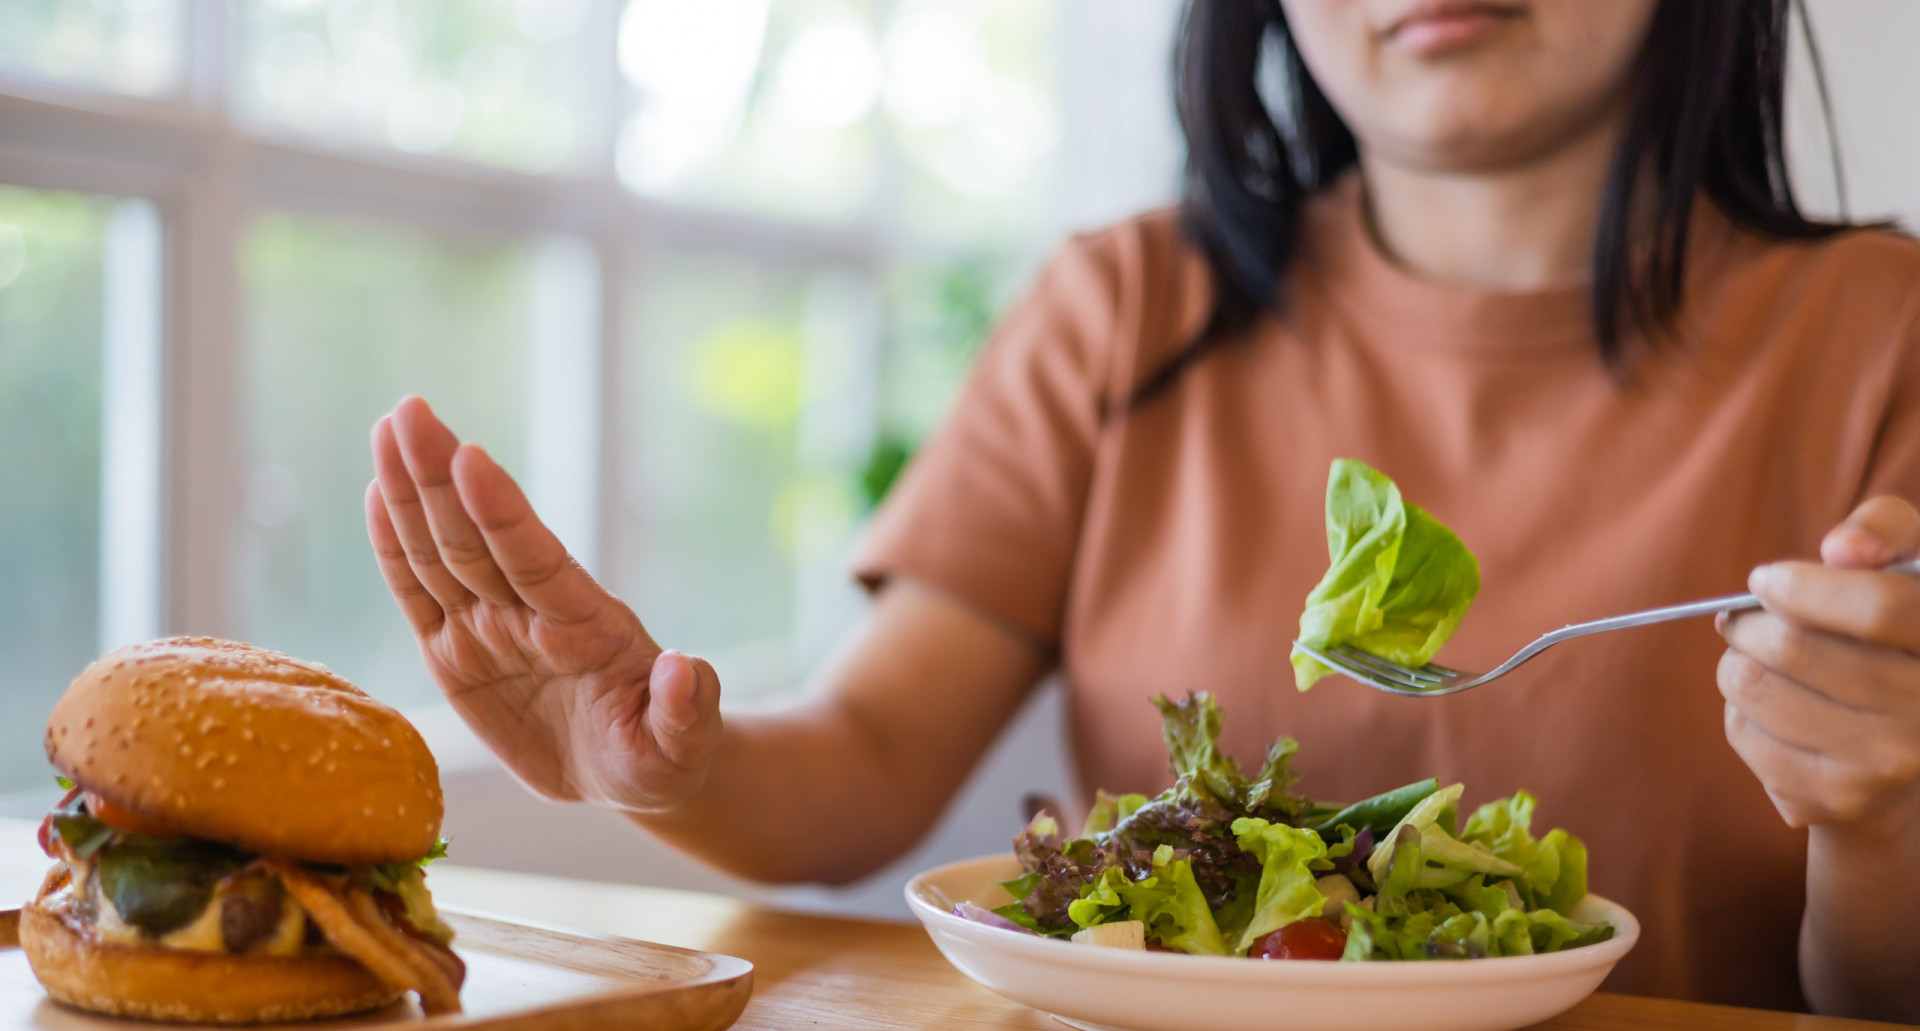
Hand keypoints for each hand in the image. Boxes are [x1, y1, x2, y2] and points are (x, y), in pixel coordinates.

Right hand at [364, 396, 721, 810]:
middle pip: (478, 539)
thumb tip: (685, 670)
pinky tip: (377, 494)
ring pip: (442, 553)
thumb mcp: (684, 745)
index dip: (503, 514)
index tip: (472, 457)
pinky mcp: (458, 653)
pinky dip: (395, 548)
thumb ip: (687, 710)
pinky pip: (420, 594)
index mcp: (586, 628)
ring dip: (411, 493)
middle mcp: (533, 614)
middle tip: (410, 412)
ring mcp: (492, 628)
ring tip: (389, 429)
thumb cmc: (663, 753)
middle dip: (440, 477)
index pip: (538, 563)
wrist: (632, 768)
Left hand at [1717, 497, 1919, 833]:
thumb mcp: (1908, 568)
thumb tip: (1841, 549)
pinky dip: (1739, 710)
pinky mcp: (1834, 801)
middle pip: (1795, 648)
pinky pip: (1742, 732)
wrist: (1901, 751)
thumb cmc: (1892, 634)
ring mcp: (1887, 766)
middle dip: (1750, 623)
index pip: (1880, 607)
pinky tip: (1774, 710)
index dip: (1806, 586)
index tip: (1765, 580)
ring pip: (1753, 687)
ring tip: (1759, 662)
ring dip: (1736, 663)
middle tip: (1745, 619)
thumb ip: (1884, 530)